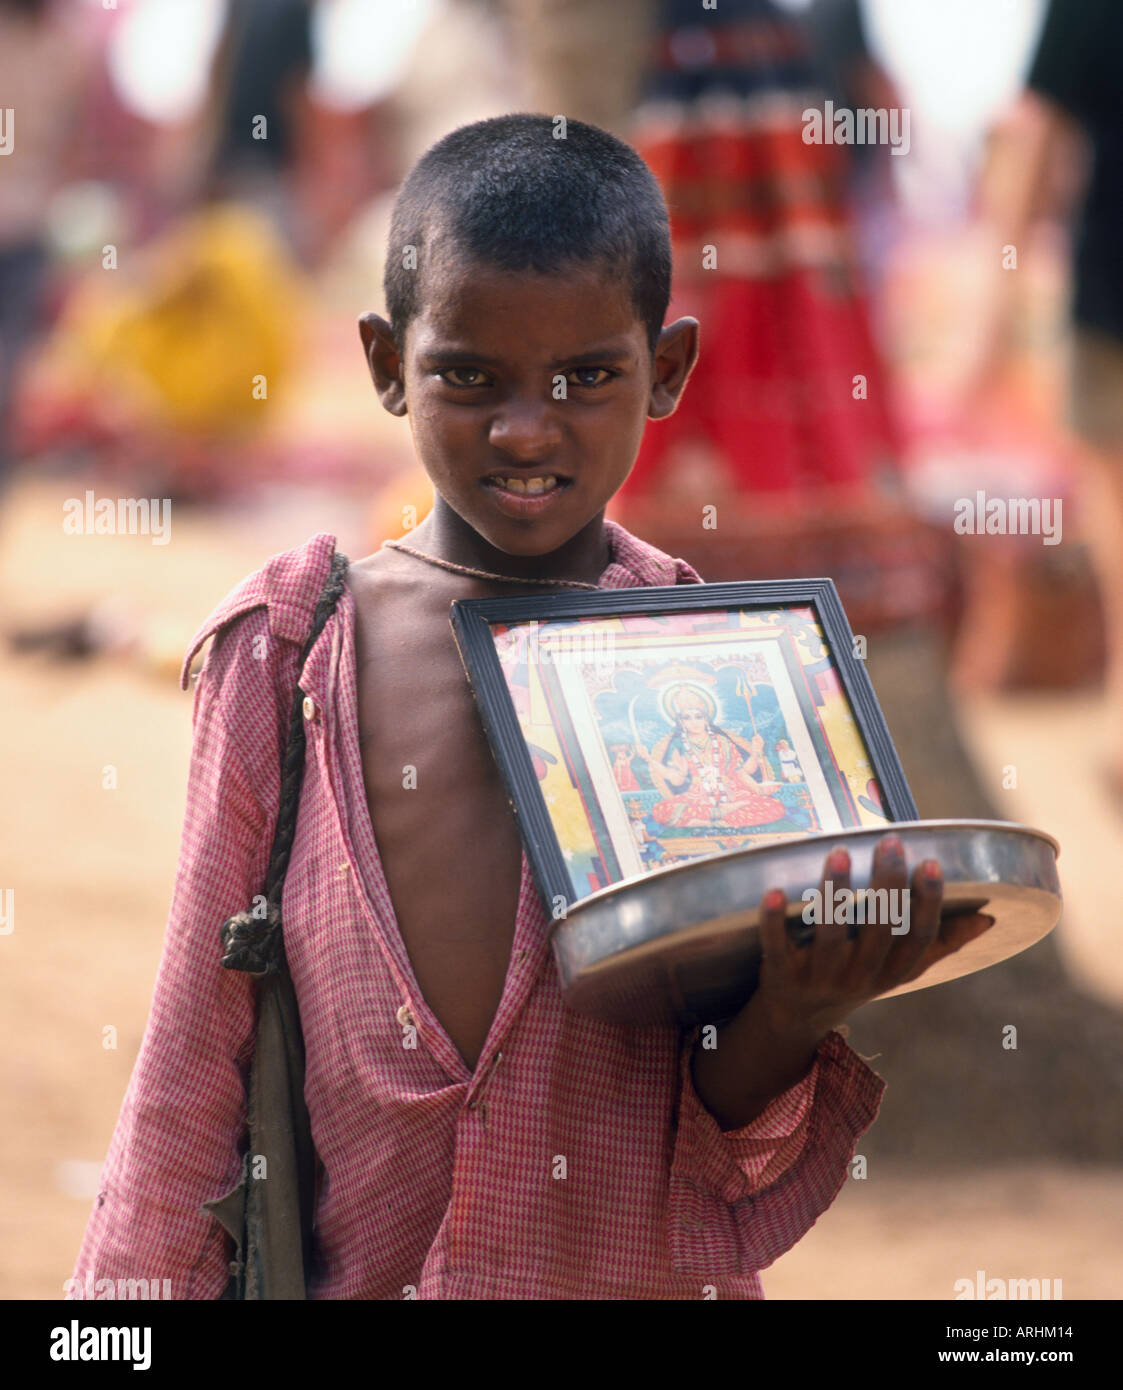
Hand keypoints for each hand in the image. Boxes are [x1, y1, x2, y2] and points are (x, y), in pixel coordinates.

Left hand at [754, 833, 994, 1040]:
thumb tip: (987, 918)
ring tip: (841, 852)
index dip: (928, 904)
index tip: (931, 863)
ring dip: (836, 893)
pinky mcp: (781, 975)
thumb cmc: (855, 977)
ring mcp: (820, 978)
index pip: (919, 939)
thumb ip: (939, 943)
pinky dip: (774, 920)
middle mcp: (859, 977)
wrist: (796, 1019)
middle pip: (879, 932)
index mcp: (891, 972)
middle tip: (891, 842)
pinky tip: (774, 890)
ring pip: (830, 936)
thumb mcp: (898, 969)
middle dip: (887, 886)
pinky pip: (777, 947)